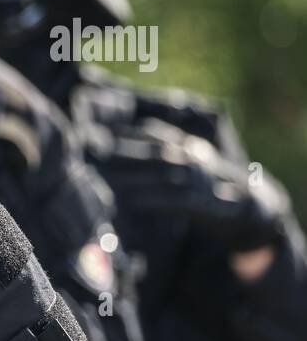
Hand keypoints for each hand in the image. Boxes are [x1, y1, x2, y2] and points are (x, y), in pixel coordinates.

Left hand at [101, 123, 289, 251]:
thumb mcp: (189, 159)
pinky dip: (152, 200)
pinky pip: (174, 201)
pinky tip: (130, 201)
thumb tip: (117, 142)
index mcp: (188, 146)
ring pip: (161, 175)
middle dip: (121, 152)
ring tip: (102, 177)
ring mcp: (200, 180)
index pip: (154, 133)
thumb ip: (162, 150)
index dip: (126, 132)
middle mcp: (193, 159)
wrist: (250, 209)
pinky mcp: (204, 204)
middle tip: (91, 152)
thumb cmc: (207, 184)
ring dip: (130, 176)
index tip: (97, 131)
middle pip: (153, 152)